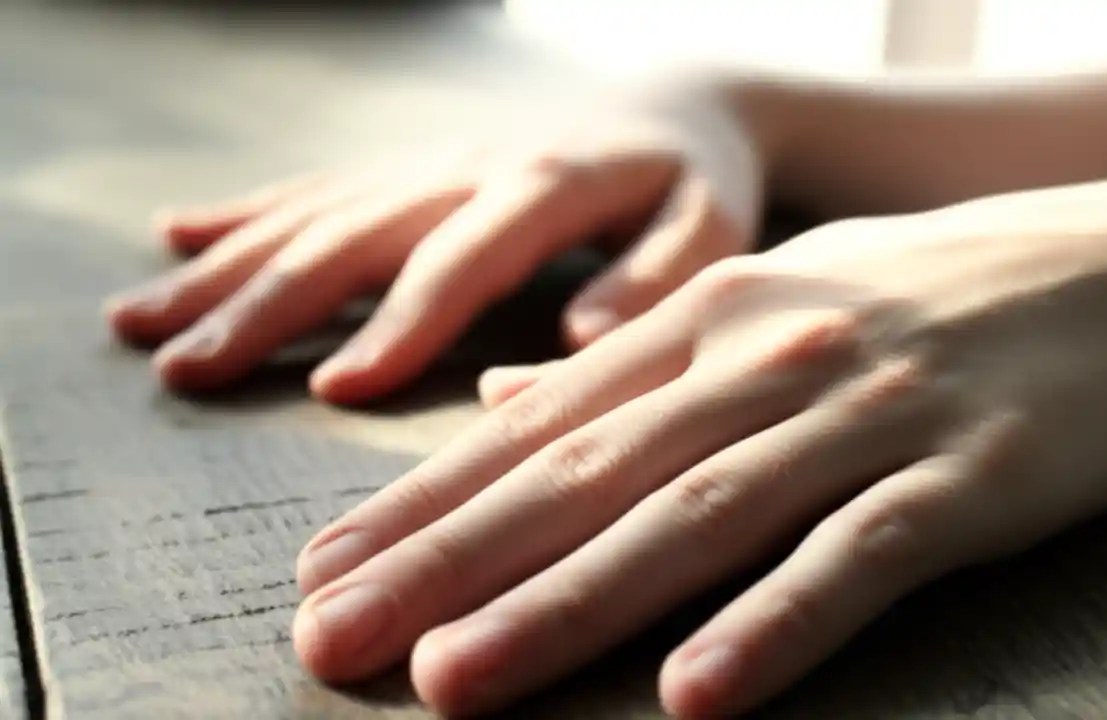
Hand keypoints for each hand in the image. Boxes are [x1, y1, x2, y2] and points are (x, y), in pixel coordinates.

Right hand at [104, 81, 761, 403]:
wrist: (678, 103)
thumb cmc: (698, 182)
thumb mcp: (712, 226)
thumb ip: (656, 278)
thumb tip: (581, 339)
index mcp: (546, 187)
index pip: (462, 259)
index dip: (402, 323)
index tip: (333, 388)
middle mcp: (471, 167)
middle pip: (356, 236)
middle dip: (266, 304)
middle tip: (183, 369)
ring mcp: (433, 161)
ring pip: (315, 214)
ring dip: (227, 267)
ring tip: (140, 320)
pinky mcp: (417, 165)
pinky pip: (322, 187)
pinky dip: (248, 213)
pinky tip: (179, 234)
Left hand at [290, 170, 1106, 714]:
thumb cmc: (921, 298)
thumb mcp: (765, 303)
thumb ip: (632, 361)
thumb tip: (508, 398)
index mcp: (704, 317)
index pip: (537, 422)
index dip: (423, 500)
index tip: (324, 571)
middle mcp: (764, 356)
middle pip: (582, 473)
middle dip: (445, 563)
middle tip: (328, 643)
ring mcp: (866, 412)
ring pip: (694, 517)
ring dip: (566, 604)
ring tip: (451, 684)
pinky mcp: (968, 473)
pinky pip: (858, 555)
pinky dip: (774, 622)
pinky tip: (694, 696)